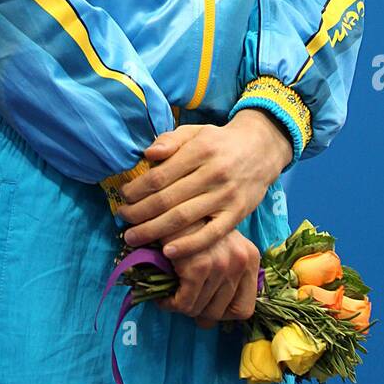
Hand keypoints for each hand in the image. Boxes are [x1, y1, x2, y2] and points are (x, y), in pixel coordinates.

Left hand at [118, 111, 292, 258]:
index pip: (160, 175)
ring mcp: (226, 195)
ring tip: (133, 238)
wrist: (261, 149)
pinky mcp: (237, 214)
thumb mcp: (195, 132)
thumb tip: (148, 154)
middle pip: (168, 199)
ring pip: (184, 218)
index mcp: (200, 150)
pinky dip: (188, 245)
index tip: (123, 196)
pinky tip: (168, 251)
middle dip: (139, 213)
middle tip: (122, 220)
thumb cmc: (219, 142)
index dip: (137, 189)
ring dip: (154, 231)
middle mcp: (213, 173)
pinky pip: (211, 235)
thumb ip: (171, 140)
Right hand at [156, 228, 260, 327]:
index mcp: (250, 257)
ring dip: (182, 308)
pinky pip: (184, 303)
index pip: (244, 309)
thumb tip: (206, 322)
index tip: (205, 307)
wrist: (172, 202)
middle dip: (199, 312)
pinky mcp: (199, 266)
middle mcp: (241, 261)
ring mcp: (222, 264)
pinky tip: (163, 297)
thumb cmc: (192, 225)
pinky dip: (170, 304)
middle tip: (183, 303)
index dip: (222, 314)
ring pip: (200, 309)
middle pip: (220, 312)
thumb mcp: (218, 245)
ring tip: (171, 297)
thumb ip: (222, 276)